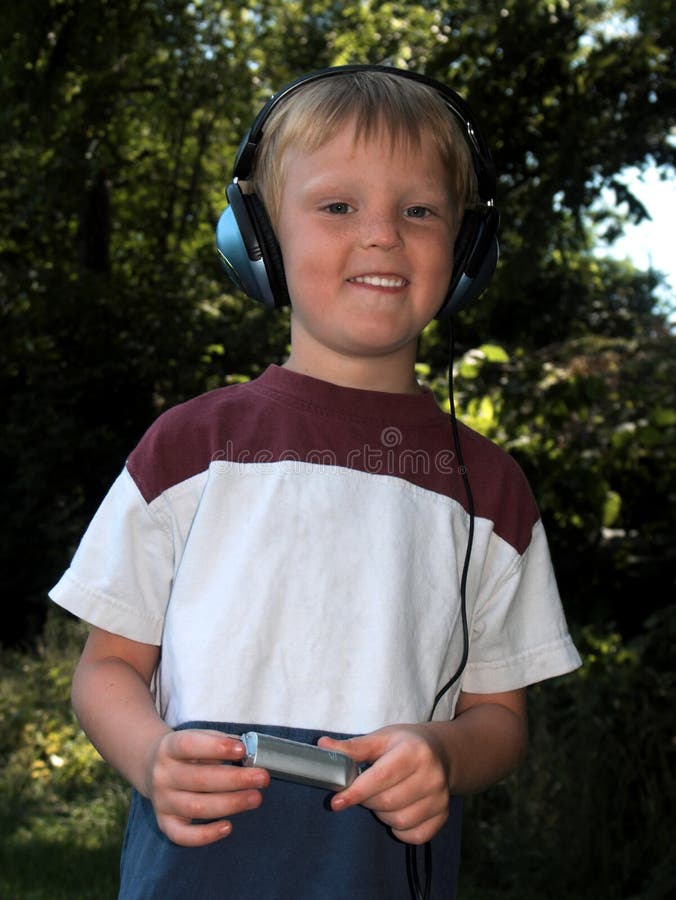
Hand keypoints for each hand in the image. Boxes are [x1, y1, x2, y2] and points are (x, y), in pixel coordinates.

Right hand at [144, 729, 269, 846]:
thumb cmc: (187, 751)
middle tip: (262, 778)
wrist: (151, 766)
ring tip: (256, 798)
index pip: (189, 745)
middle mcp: (162, 775)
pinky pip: (182, 835)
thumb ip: (220, 742)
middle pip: (199, 779)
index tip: (243, 750)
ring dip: (230, 804)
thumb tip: (249, 752)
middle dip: (235, 779)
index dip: (216, 747)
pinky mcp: (164, 823)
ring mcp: (162, 801)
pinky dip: (205, 835)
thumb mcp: (197, 737)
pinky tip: (228, 826)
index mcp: (168, 748)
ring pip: (196, 807)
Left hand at [318, 725, 449, 844]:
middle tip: (363, 791)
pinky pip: (415, 836)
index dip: (356, 792)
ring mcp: (440, 798)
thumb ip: (352, 747)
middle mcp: (431, 775)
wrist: (442, 753)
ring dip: (382, 814)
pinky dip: (401, 830)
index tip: (336, 802)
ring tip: (382, 798)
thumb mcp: (380, 738)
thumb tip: (322, 746)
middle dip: (367, 800)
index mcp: (413, 752)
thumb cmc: (406, 744)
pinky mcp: (443, 816)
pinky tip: (397, 812)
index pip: (380, 778)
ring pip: (399, 821)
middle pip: (387, 802)